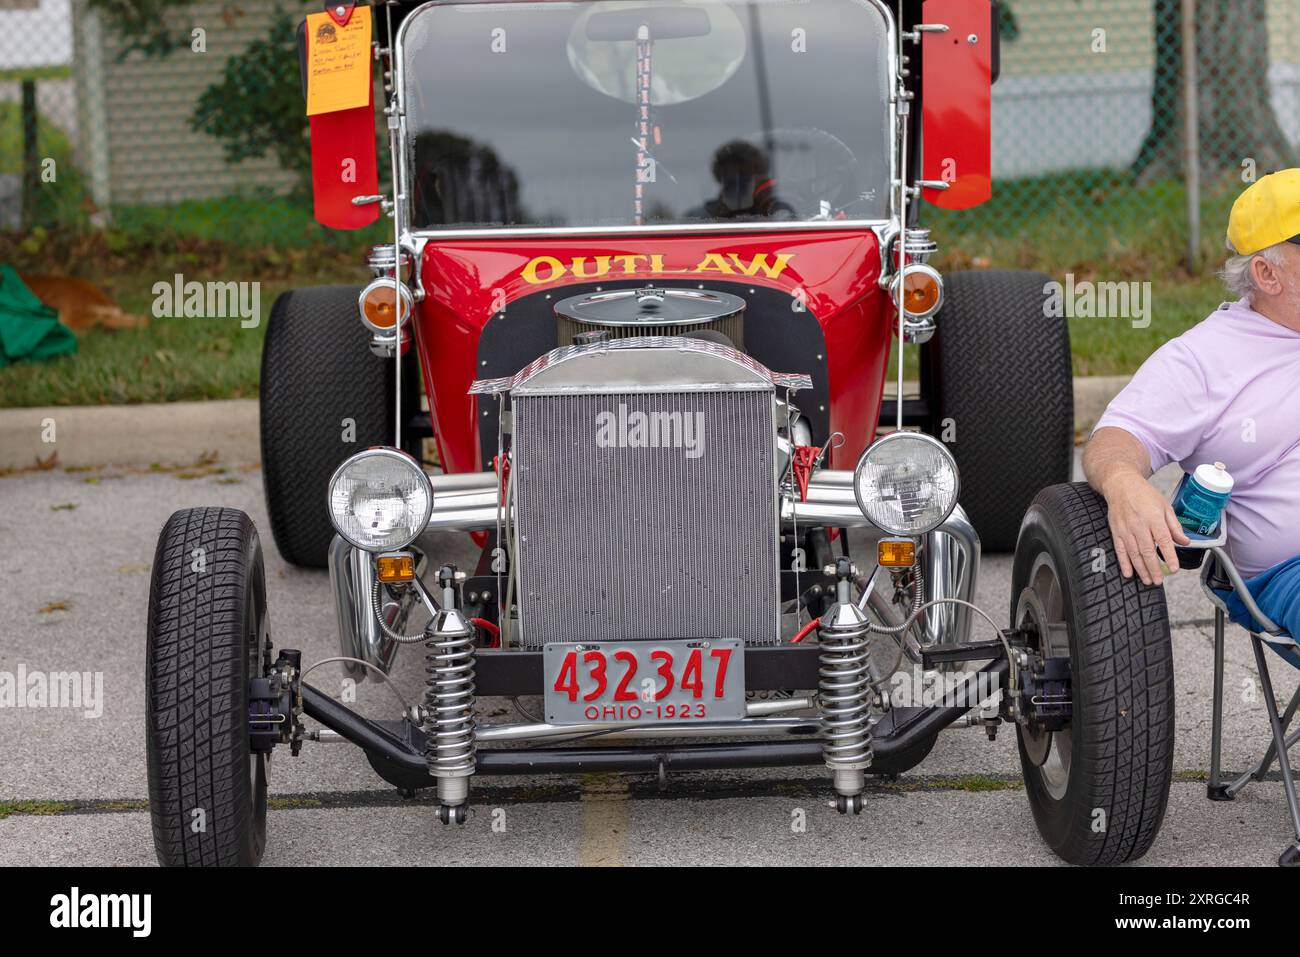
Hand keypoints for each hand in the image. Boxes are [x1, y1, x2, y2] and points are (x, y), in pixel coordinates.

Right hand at [1100, 471, 1190, 585]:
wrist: (1120, 484)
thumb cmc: (1144, 495)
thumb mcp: (1164, 506)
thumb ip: (1174, 526)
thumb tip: (1184, 542)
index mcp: (1154, 517)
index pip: (1163, 540)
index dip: (1169, 555)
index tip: (1174, 568)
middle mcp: (1139, 524)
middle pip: (1147, 550)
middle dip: (1154, 568)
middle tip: (1159, 581)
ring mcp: (1125, 529)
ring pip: (1133, 553)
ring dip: (1141, 569)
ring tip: (1148, 580)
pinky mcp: (1116, 531)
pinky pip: (1119, 550)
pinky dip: (1124, 563)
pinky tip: (1128, 573)